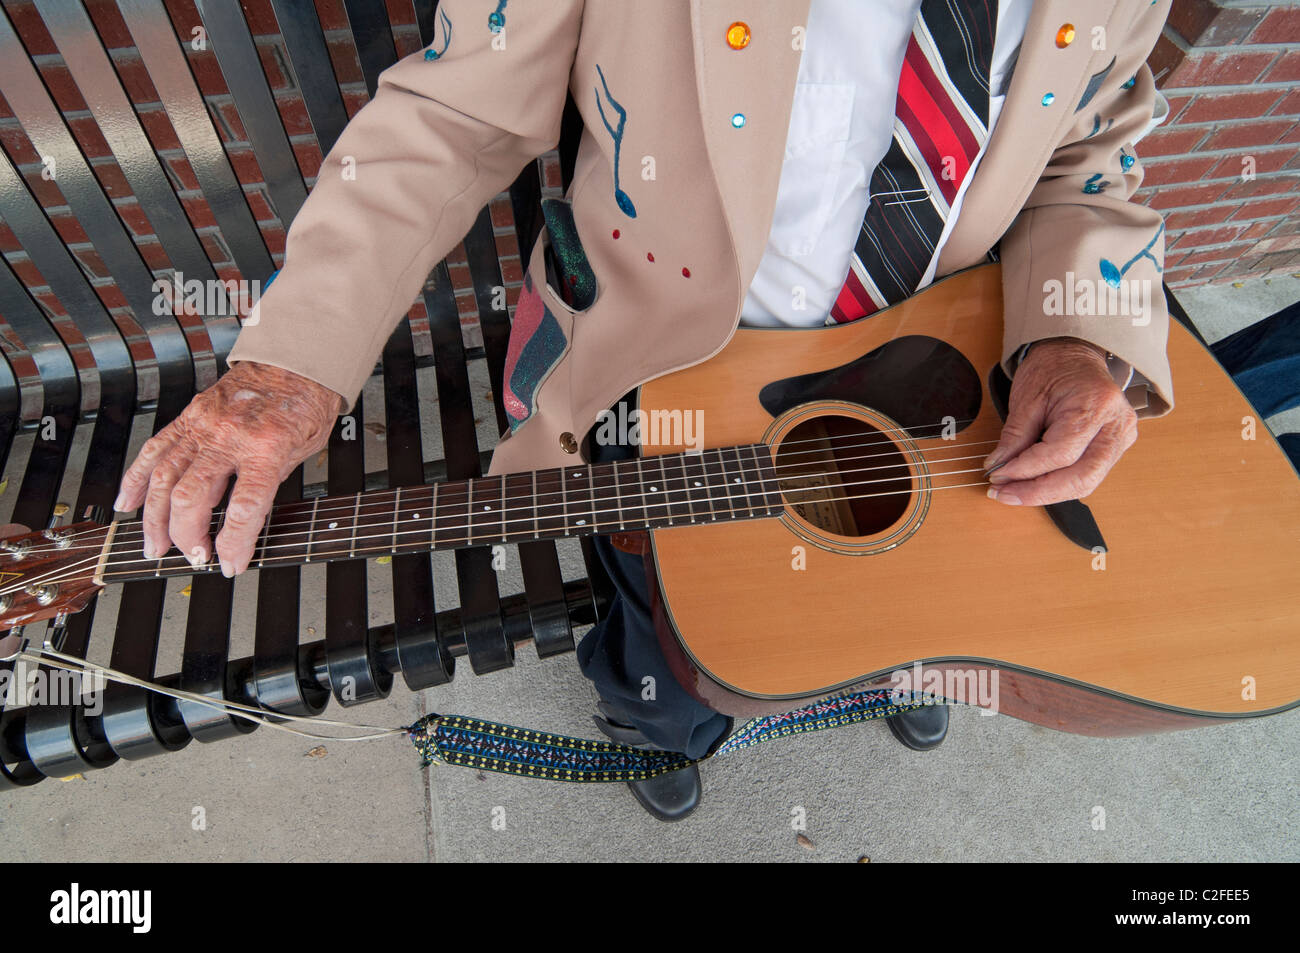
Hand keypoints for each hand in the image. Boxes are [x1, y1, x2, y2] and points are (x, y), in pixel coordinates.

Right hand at [115, 361, 342, 576]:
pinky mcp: (189, 416)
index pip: (244, 508)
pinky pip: (155, 450)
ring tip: (156, 546)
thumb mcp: (302, 452)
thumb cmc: (306, 405)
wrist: (296, 362)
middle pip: (192, 496)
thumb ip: (268, 485)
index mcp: (268, 447)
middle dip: (187, 535)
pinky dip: (137, 479)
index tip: (229, 565)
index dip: (233, 545)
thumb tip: (240, 525)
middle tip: (194, 556)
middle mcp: (229, 435)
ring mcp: (203, 424)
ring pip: (164, 477)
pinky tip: (128, 503)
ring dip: (155, 518)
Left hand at [983, 338, 1137, 506]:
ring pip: (1086, 483)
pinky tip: (1033, 484)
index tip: (998, 476)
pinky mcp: (1116, 448)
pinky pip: (1087, 477)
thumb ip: (1015, 436)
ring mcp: (1121, 438)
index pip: (1061, 453)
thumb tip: (998, 467)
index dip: (1027, 470)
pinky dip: (1058, 485)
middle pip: (1081, 477)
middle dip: (1039, 492)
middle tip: (1005, 494)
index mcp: (1096, 405)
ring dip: (1047, 493)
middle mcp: (1117, 425)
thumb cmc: (1054, 369)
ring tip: (1013, 492)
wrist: (1074, 355)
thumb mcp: (1027, 397)